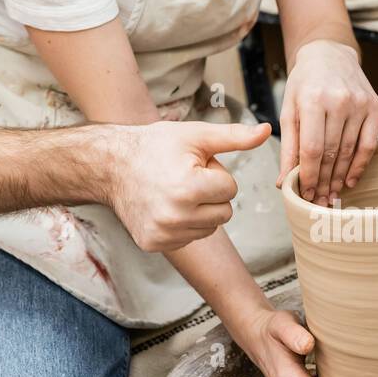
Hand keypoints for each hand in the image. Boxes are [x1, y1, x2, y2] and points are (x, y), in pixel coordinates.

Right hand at [107, 119, 271, 252]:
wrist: (110, 165)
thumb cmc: (155, 146)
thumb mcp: (195, 135)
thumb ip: (234, 137)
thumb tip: (267, 131)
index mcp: (188, 188)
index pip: (230, 189)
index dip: (215, 172)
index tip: (191, 164)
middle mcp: (175, 217)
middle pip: (225, 212)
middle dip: (211, 194)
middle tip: (183, 177)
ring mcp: (163, 234)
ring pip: (209, 227)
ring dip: (199, 210)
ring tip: (174, 190)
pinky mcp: (154, 244)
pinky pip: (189, 238)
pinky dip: (183, 224)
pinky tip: (164, 206)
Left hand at [276, 39, 377, 205]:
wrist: (329, 54)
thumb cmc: (304, 83)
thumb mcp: (289, 109)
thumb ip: (288, 145)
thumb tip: (283, 181)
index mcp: (312, 99)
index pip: (311, 148)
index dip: (308, 175)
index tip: (305, 194)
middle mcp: (339, 100)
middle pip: (331, 152)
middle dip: (323, 181)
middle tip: (318, 202)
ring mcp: (360, 104)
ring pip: (350, 151)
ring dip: (339, 177)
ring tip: (331, 196)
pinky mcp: (375, 107)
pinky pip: (369, 144)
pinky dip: (360, 165)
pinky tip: (349, 180)